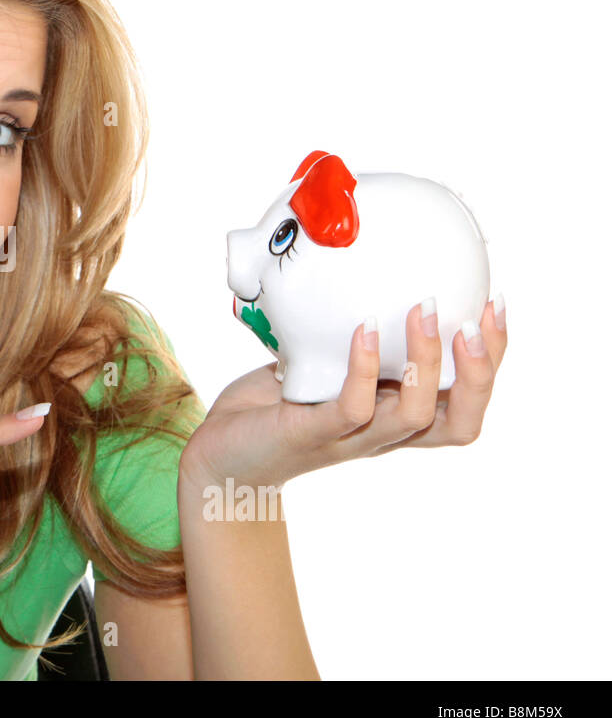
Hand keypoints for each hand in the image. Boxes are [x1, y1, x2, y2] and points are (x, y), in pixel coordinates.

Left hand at [180, 297, 506, 490]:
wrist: (223, 454)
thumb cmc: (274, 406)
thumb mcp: (320, 361)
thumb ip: (342, 331)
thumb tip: (355, 263)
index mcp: (394, 417)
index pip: (464, 403)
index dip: (492, 362)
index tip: (494, 306)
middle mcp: (382, 434)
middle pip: (460, 422)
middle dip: (481, 373)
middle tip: (478, 320)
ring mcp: (350, 437)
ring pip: (413, 414)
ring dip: (426, 361)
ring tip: (423, 311)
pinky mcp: (311, 434)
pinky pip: (350, 407)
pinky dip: (364, 368)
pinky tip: (365, 328)